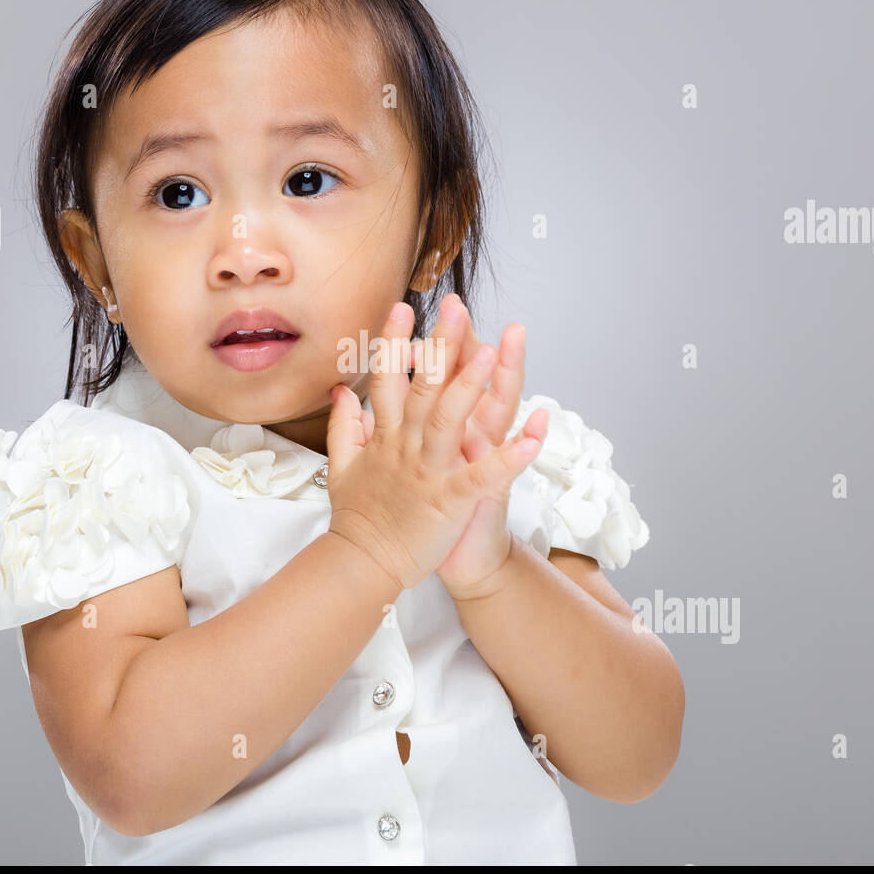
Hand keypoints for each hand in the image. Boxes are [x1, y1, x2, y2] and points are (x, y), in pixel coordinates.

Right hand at [324, 297, 544, 593]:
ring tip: (493, 353)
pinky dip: (508, 458)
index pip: (386, 379)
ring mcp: (428, 472)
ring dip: (471, 387)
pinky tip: (533, 437)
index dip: (393, 342)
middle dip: (441, 346)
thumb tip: (340, 391)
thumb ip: (344, 425)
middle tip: (457, 308)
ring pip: (450, 421)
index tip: (403, 307)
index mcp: (385, 437)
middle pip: (424, 387)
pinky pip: (482, 476)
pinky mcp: (449, 501)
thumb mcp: (343, 466)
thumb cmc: (359, 517)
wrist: (363, 566)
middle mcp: (406, 447)